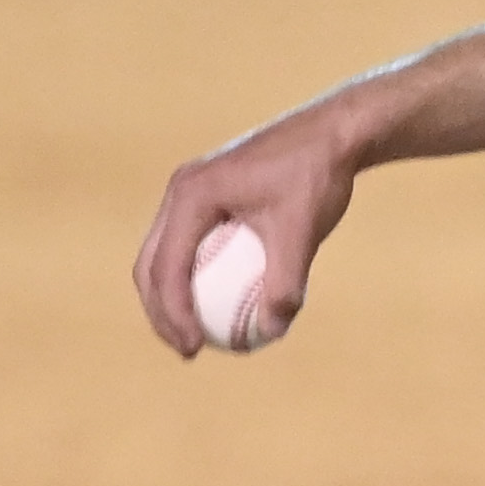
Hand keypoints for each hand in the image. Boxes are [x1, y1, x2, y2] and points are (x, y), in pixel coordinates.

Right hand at [132, 93, 361, 359]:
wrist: (333, 135)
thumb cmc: (317, 176)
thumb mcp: (302, 231)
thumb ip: (285, 281)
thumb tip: (271, 331)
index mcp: (193, 194)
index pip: (167, 266)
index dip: (174, 314)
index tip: (194, 347)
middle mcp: (182, 191)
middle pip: (151, 264)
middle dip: (161, 313)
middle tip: (189, 351)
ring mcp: (191, 192)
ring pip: (163, 255)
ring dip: (172, 298)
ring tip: (197, 337)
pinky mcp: (207, 197)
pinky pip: (186, 246)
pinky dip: (192, 278)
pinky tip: (220, 306)